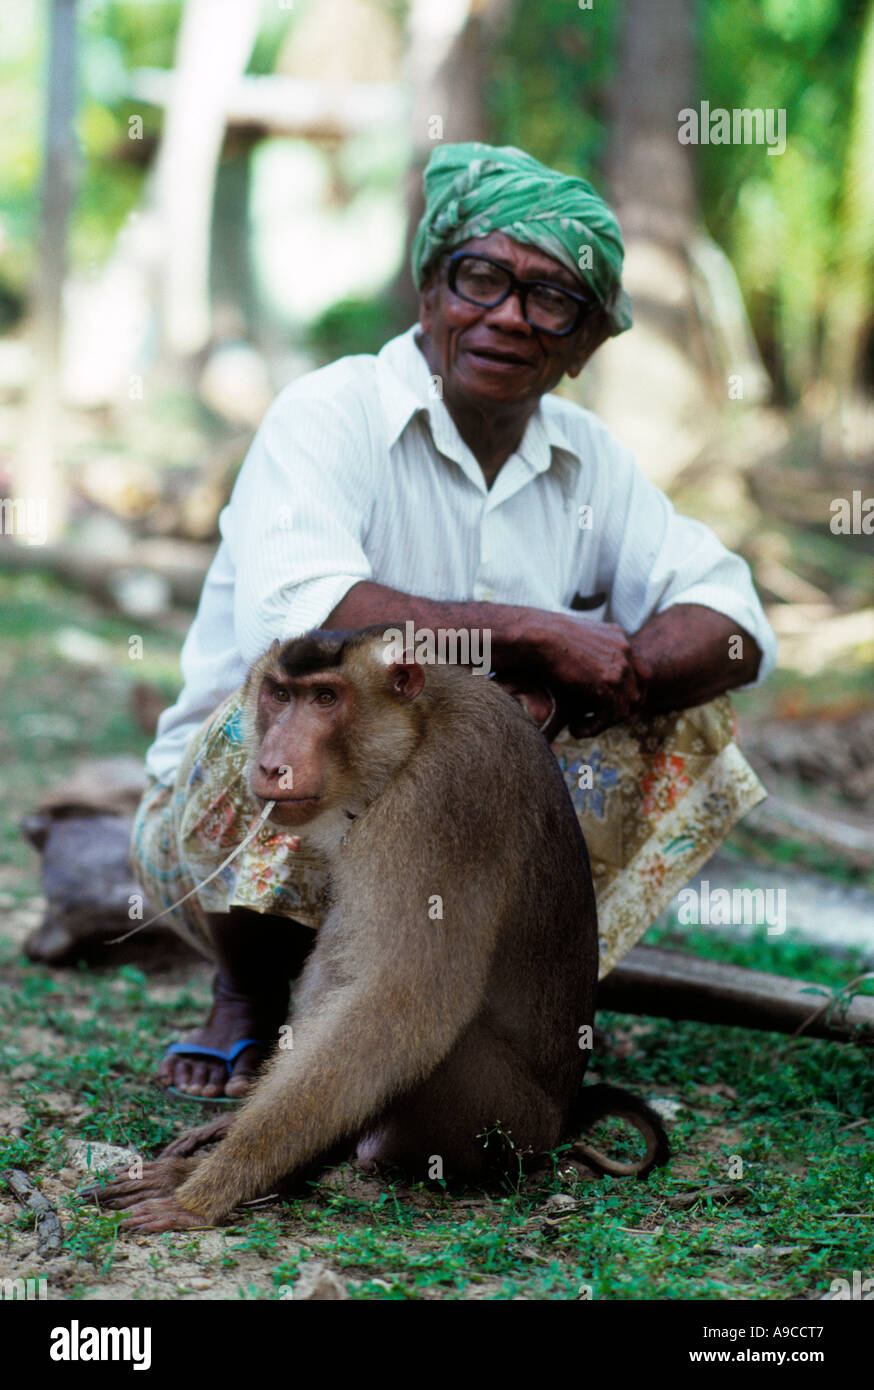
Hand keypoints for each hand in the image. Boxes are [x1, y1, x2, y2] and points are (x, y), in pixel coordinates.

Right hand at [537, 616, 649, 735]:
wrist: (536, 635)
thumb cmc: (542, 638)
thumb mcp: (573, 641)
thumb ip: (586, 654)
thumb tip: (583, 672)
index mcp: (618, 636)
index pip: (639, 673)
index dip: (626, 694)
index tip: (605, 706)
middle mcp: (624, 649)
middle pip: (638, 691)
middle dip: (619, 711)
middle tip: (595, 721)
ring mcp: (620, 666)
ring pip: (625, 707)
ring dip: (603, 723)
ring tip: (578, 727)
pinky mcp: (608, 682)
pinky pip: (611, 715)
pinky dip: (594, 727)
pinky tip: (574, 729)